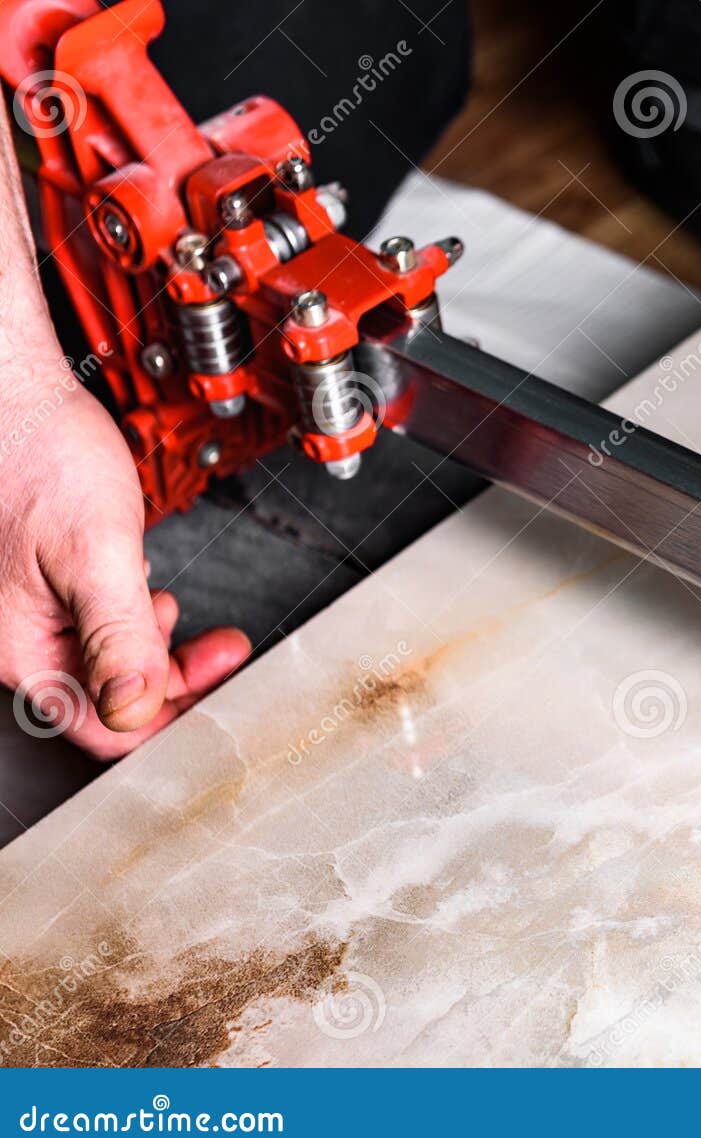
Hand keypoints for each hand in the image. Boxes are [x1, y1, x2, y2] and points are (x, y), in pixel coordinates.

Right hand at [0, 349, 250, 758]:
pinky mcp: (46, 587)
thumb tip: (135, 706)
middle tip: (225, 647)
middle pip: (110, 695)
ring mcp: (31, 613)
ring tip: (168, 604)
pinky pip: (95, 625)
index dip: (166, 716)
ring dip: (154, 642)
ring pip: (107, 660)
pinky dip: (132, 614)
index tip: (218, 690)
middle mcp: (19, 638)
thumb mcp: (95, 550)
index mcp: (20, 645)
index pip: (100, 725)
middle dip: (171, 673)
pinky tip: (145, 588)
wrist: (13, 396)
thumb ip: (117, 633)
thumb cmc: (39, 455)